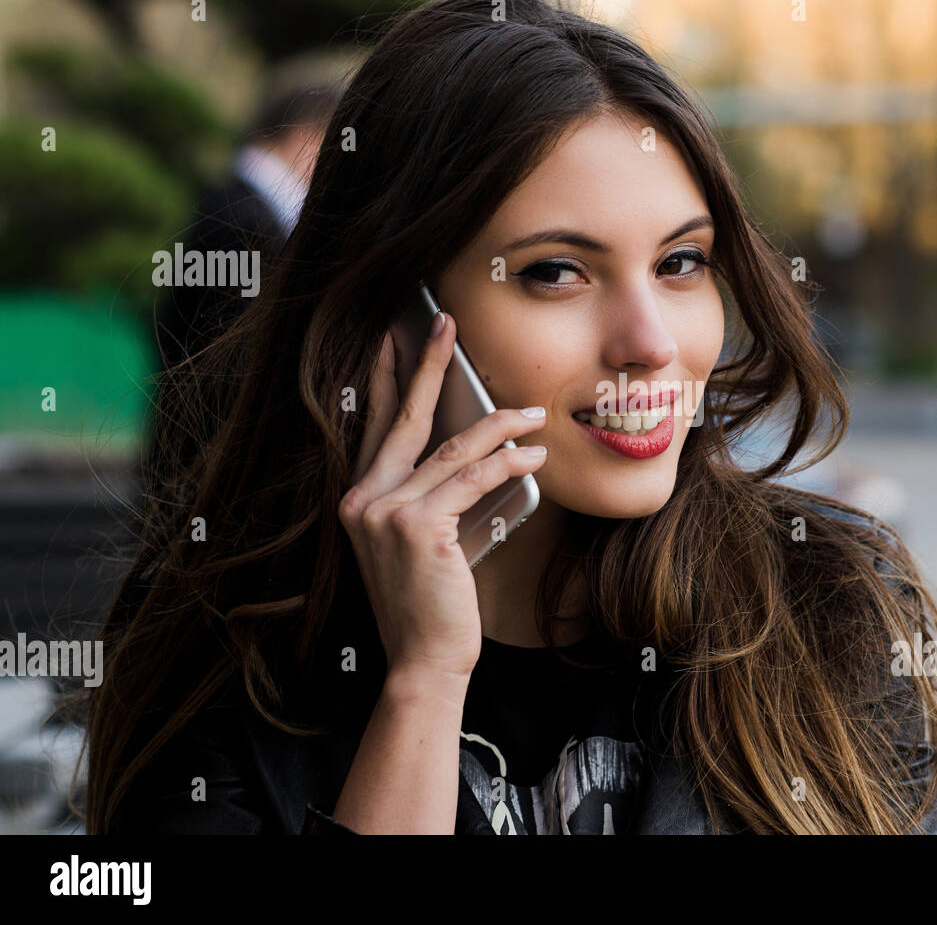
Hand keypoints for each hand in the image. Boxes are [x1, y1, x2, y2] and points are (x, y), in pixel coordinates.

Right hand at [338, 312, 547, 677]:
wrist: (423, 658)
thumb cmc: (431, 601)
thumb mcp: (426, 539)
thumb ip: (436, 495)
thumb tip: (476, 448)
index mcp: (358, 498)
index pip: (377, 425)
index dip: (388, 377)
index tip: (397, 336)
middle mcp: (362, 499)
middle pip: (403, 417)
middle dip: (430, 365)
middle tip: (446, 321)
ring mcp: (384, 512)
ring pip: (452, 448)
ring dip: (499, 425)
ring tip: (532, 412)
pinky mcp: (418, 527)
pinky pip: (472, 479)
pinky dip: (508, 463)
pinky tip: (533, 456)